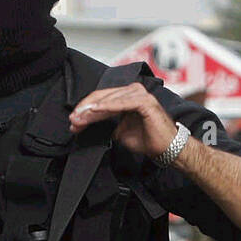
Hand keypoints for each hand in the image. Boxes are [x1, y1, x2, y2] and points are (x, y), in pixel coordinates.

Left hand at [68, 83, 182, 159]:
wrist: (166, 149)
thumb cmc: (148, 139)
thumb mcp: (119, 131)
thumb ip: (105, 123)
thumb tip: (85, 123)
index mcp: (127, 96)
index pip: (101, 98)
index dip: (86, 109)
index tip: (74, 121)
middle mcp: (133, 91)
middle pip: (102, 96)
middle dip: (85, 109)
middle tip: (73, 120)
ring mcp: (140, 94)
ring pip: (109, 99)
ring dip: (93, 109)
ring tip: (80, 118)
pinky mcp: (145, 101)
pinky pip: (121, 103)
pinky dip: (107, 106)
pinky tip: (95, 111)